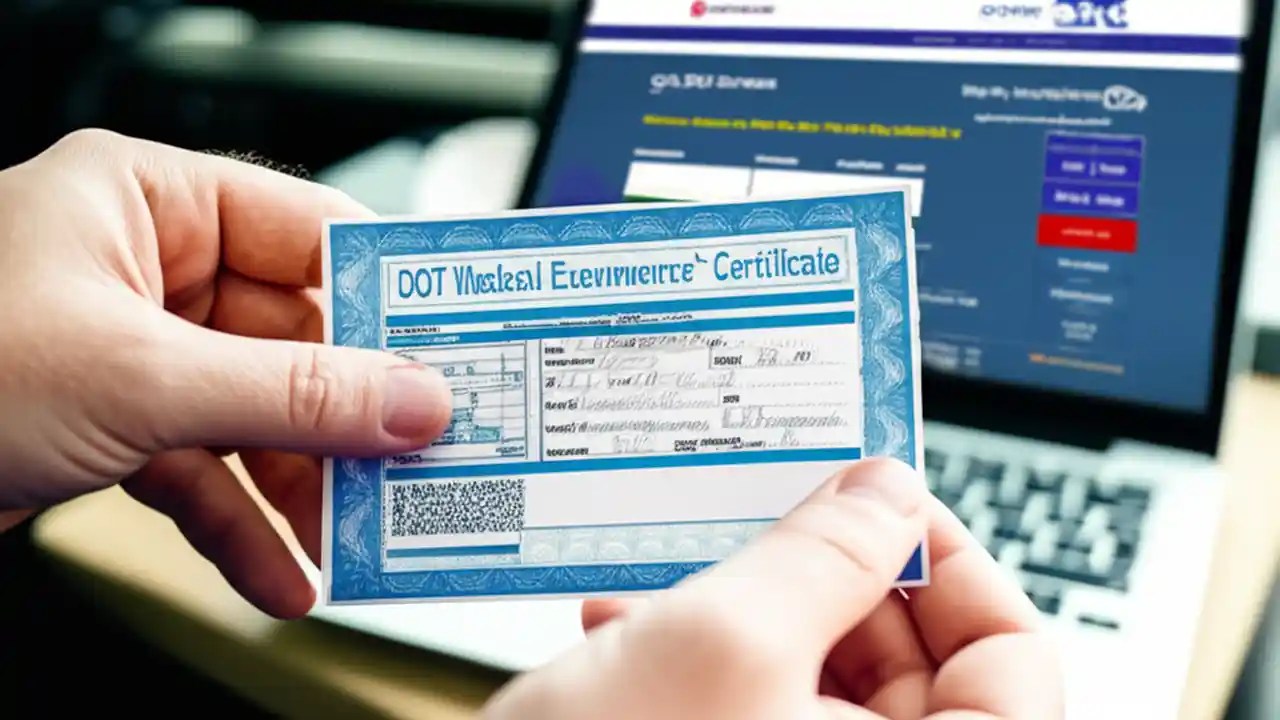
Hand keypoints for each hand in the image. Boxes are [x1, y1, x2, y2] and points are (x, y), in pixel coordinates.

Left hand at [0, 129, 451, 616]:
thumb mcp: (139, 380)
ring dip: (304, 483)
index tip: (452, 354)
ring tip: (354, 534)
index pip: (310, 231)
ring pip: (258, 410)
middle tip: (415, 461)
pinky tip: (279, 572)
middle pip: (293, 334)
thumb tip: (413, 401)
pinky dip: (243, 521)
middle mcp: (146, 265)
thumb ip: (292, 394)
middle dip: (349, 415)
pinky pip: (207, 465)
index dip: (387, 297)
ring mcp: (133, 347)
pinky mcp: (116, 419)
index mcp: (149, 200)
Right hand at [484, 459, 1061, 719]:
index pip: (1013, 657)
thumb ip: (823, 555)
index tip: (887, 498)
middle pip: (915, 666)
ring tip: (685, 571)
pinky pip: (756, 711)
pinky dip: (706, 660)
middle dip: (832, 577)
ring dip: (754, 610)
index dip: (954, 561)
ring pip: (820, 682)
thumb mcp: (720, 643)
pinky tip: (632, 631)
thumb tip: (886, 492)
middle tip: (777, 515)